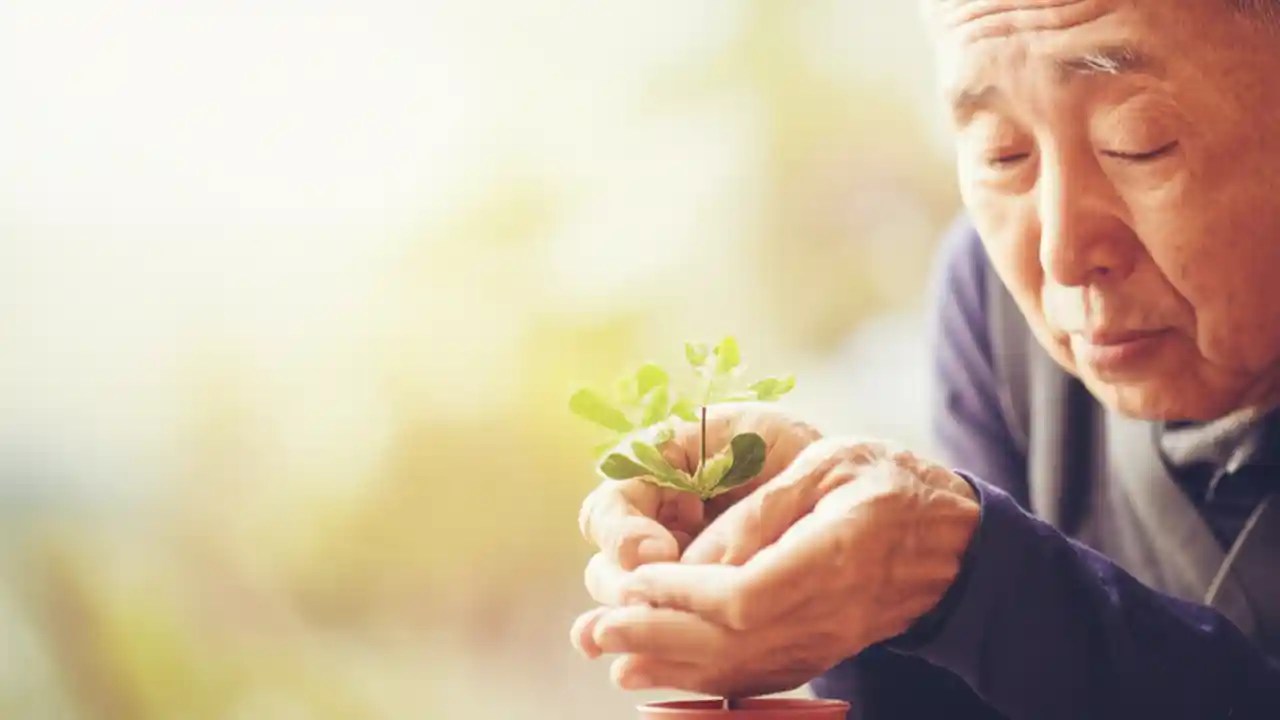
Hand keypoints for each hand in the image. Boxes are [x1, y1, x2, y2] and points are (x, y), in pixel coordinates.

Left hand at [582, 437, 979, 696]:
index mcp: (836, 555)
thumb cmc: (889, 483)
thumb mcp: (830, 465)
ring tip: (614, 653)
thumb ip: (763, 510)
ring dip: (669, 665)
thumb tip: (694, 557)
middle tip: (600, 627)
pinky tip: (661, 672)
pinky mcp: (820, 653)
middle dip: (658, 635)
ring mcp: (828, 641)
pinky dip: (703, 677)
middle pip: (732, 642)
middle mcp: (831, 612)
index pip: (746, 596)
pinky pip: (757, 675)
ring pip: (739, 667)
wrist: (953, 540)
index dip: (684, 594)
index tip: (639, 578)